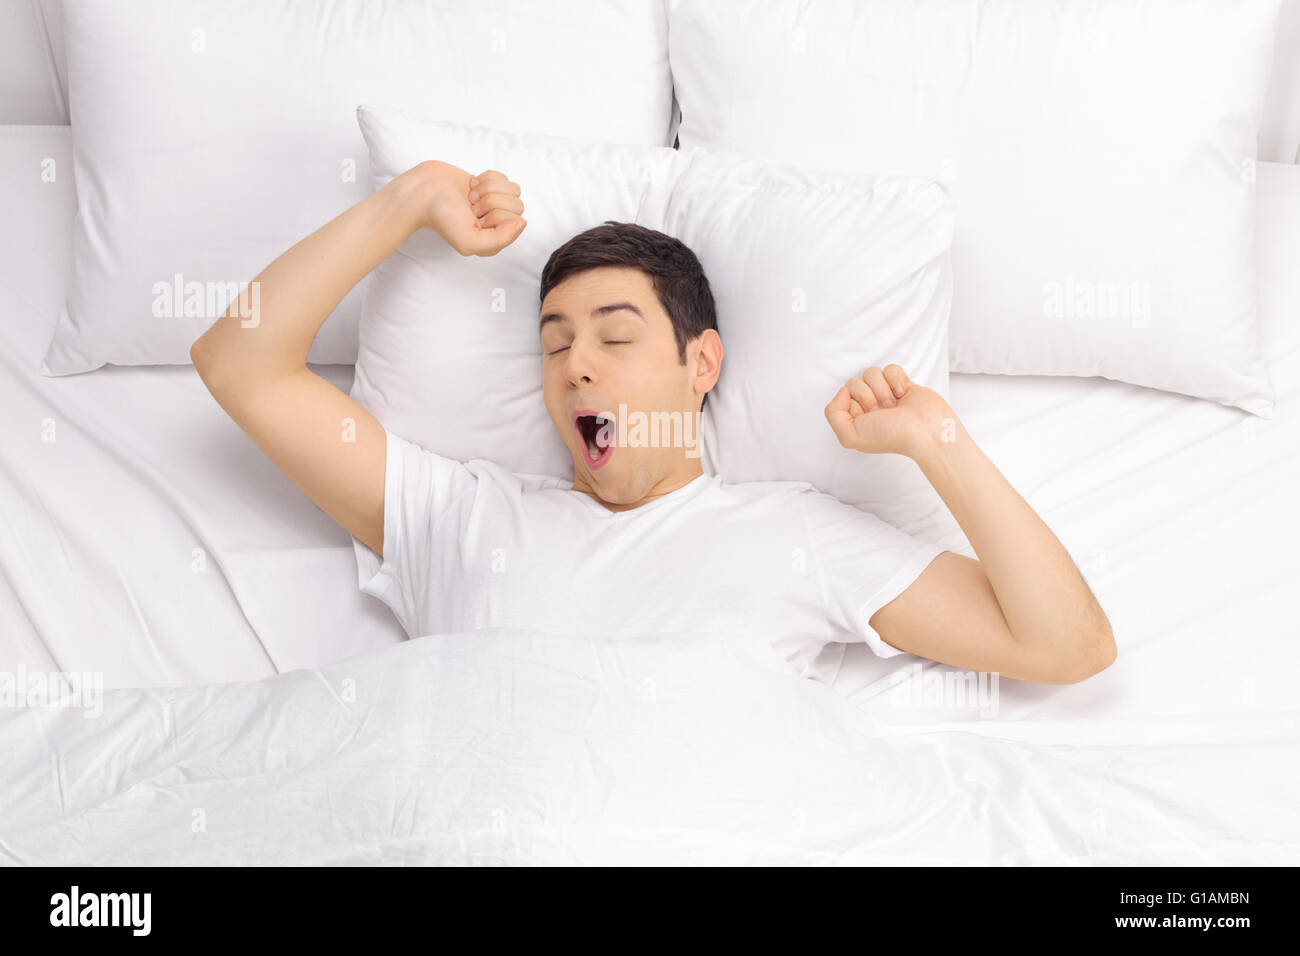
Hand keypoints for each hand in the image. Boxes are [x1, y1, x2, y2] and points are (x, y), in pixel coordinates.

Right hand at [415, 161, 526, 256]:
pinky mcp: (489, 185)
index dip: (495, 215)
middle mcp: (496, 224)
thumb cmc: (442, 216)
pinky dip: (487, 178)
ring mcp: (493, 203)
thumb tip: (522, 223)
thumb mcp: (469, 241)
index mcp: (494, 240)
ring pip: (513, 190)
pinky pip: (504, 178)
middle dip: (492, 201)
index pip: (515, 223)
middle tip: (471, 206)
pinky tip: (472, 186)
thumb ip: (500, 239)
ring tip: (471, 196)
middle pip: (517, 205)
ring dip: (489, 189)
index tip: (474, 217)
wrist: (423, 191)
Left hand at [824, 364, 955, 457]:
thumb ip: (833, 413)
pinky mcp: (903, 384)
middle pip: (855, 382)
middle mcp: (869, 407)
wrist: (925, 431)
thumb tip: (842, 390)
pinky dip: (896, 380)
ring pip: (871, 373)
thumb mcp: (849, 435)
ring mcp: (886, 394)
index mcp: (856, 419)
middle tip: (881, 411)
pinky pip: (890, 368)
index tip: (867, 416)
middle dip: (868, 395)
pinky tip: (903, 394)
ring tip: (893, 405)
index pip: (842, 395)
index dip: (853, 403)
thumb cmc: (891, 436)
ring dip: (882, 389)